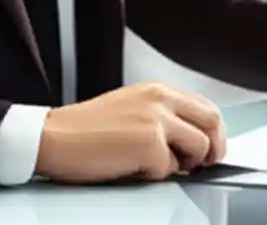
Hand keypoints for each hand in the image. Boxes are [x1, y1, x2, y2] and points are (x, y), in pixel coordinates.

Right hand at [34, 82, 227, 182]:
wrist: (53, 137)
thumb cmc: (84, 130)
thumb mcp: (130, 110)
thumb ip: (161, 117)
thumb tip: (192, 141)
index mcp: (156, 90)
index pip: (204, 106)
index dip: (212, 132)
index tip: (208, 148)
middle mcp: (160, 99)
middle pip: (213, 122)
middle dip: (212, 148)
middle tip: (198, 165)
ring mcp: (156, 119)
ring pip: (199, 147)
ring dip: (180, 164)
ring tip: (150, 164)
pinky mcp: (149, 143)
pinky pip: (169, 169)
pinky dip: (152, 175)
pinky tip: (129, 167)